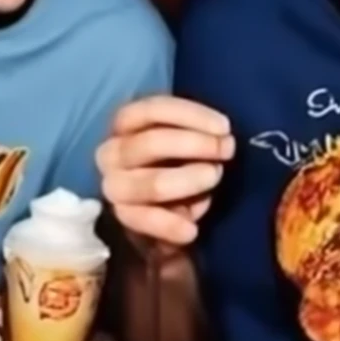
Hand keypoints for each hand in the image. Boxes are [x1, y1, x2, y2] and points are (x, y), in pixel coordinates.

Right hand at [96, 95, 234, 245]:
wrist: (166, 214)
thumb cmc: (182, 162)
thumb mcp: (187, 140)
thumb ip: (197, 132)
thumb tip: (224, 135)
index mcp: (126, 123)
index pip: (152, 110)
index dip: (191, 115)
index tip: (224, 127)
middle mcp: (111, 152)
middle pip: (151, 143)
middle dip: (196, 145)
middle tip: (227, 150)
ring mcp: (114, 187)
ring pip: (152, 182)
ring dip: (189, 180)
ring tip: (213, 178)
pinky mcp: (122, 218)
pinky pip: (144, 221)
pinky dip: (170, 225)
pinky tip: (191, 230)